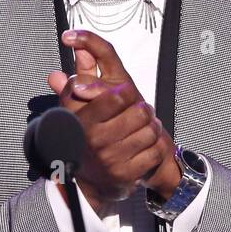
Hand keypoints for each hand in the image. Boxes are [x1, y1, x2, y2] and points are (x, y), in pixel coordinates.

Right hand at [46, 28, 180, 211]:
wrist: (85, 180)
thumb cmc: (83, 136)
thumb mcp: (75, 107)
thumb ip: (81, 78)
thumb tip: (81, 51)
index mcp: (83, 121)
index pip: (117, 96)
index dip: (125, 91)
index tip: (124, 94)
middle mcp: (96, 141)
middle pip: (140, 112)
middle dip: (142, 109)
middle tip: (138, 112)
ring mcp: (112, 160)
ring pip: (150, 131)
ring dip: (151, 127)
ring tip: (143, 127)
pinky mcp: (127, 174)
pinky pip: (155, 151)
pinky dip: (154, 146)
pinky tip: (145, 144)